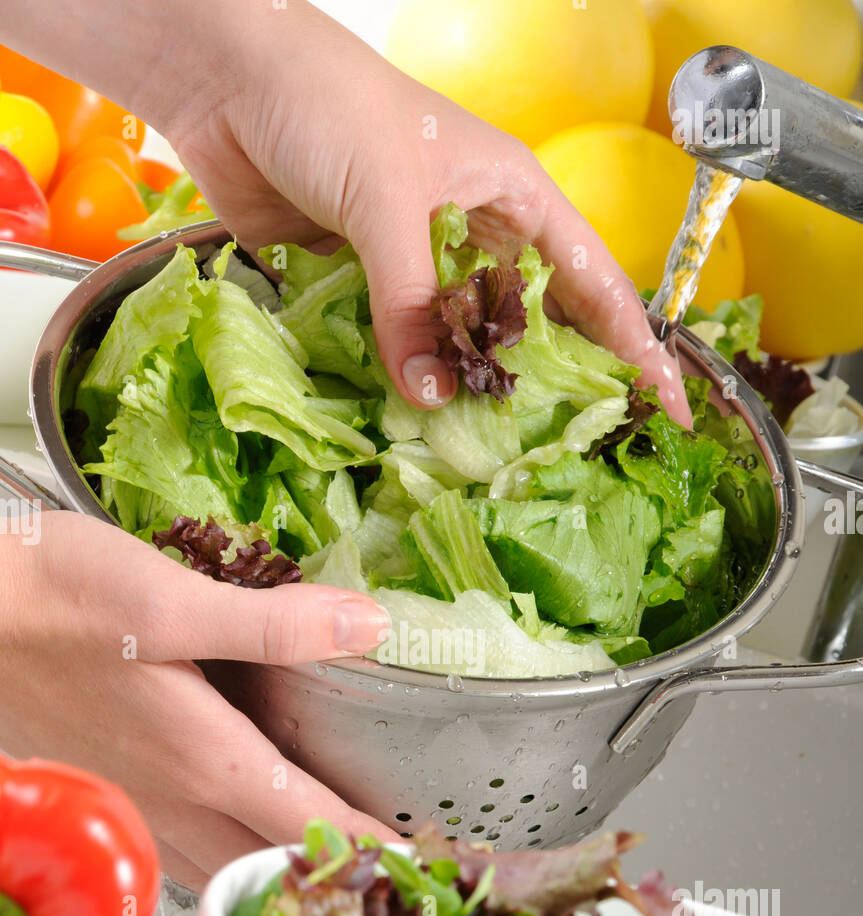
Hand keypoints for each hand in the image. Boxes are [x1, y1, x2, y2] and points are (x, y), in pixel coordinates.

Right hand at [0, 513, 391, 889]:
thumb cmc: (53, 601)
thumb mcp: (168, 598)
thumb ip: (274, 623)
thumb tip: (370, 626)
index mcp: (205, 760)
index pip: (310, 826)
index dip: (374, 848)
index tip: (428, 867)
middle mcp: (172, 802)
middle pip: (269, 863)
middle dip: (333, 871)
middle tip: (388, 864)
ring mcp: (132, 808)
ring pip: (220, 866)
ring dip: (274, 869)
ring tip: (322, 855)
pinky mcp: (103, 796)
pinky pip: (177, 853)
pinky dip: (221, 855)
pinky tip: (230, 829)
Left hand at [161, 1, 689, 422]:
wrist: (228, 80)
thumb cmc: (330, 106)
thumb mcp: (389, 203)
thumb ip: (412, 304)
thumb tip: (433, 397)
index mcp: (513, 195)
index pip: (595, 282)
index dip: (637, 346)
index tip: (669, 405)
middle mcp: (474, 232)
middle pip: (536, 322)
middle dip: (559, 383)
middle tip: (583, 450)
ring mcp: (417, 260)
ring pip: (464, 342)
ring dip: (477, 390)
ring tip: (501, 455)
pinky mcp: (362, 281)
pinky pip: (398, 344)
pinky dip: (408, 380)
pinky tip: (418, 424)